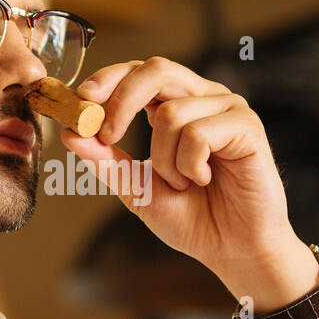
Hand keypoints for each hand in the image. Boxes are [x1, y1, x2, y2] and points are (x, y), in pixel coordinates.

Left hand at [61, 57, 307, 287]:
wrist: (231, 249)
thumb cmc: (191, 217)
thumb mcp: (136, 188)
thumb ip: (106, 159)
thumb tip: (71, 132)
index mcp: (177, 104)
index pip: (139, 71)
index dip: (109, 78)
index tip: (81, 101)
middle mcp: (203, 98)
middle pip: (156, 70)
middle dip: (123, 101)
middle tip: (108, 136)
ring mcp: (228, 109)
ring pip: (172, 114)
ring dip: (165, 160)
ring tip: (183, 182)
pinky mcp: (247, 126)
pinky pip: (198, 133)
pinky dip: (190, 165)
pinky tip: (203, 179)